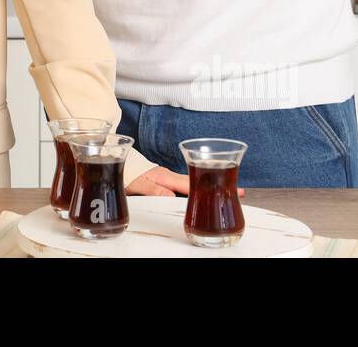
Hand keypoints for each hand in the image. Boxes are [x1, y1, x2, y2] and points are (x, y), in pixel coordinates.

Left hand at [126, 165, 245, 198]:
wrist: (115, 160)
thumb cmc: (126, 173)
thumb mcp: (137, 184)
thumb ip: (153, 190)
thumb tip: (171, 197)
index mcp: (167, 176)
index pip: (195, 183)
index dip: (214, 186)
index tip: (235, 189)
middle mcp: (171, 176)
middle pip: (200, 180)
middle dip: (220, 183)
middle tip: (242, 191)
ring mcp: (170, 177)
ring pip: (195, 182)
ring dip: (210, 185)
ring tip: (229, 192)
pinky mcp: (166, 180)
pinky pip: (186, 184)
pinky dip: (198, 187)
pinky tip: (204, 193)